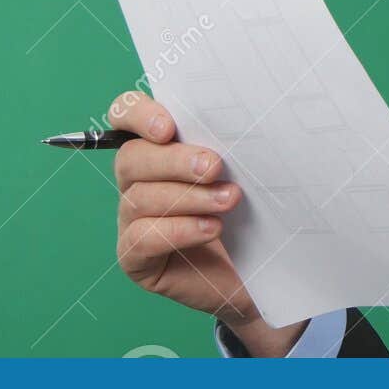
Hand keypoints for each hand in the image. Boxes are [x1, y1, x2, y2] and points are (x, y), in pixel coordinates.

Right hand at [108, 91, 307, 356]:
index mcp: (158, 148)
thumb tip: (237, 119)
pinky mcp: (136, 259)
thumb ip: (226, 145)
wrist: (263, 272)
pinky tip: (211, 229)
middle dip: (174, 161)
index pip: (126, 116)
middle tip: (214, 167)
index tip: (168, 128)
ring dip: (188, 197)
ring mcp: (132, 221)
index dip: (138, 115)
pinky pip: (141, 238)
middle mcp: (138, 181)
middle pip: (132, 158)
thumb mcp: (242, 171)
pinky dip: (178, 230)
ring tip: (229, 200)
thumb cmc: (251, 215)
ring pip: (140, 198)